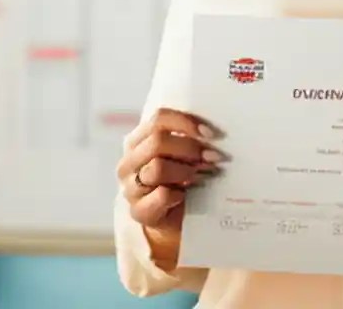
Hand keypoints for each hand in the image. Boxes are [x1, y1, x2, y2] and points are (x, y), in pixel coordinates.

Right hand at [116, 108, 222, 255]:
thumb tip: (212, 134)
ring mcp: (130, 187)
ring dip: (186, 171)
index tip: (210, 133)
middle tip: (213, 157)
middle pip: (157, 142)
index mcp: (137, 142)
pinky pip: (161, 196)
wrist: (174, 221)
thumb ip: (188, 140)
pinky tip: (186, 196)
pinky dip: (178, 194)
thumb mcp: (181, 156)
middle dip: (190, 148)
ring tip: (202, 176)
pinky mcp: (138, 211)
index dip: (185, 122)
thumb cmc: (180, 181)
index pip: (158, 120)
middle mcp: (129, 162)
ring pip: (157, 168)